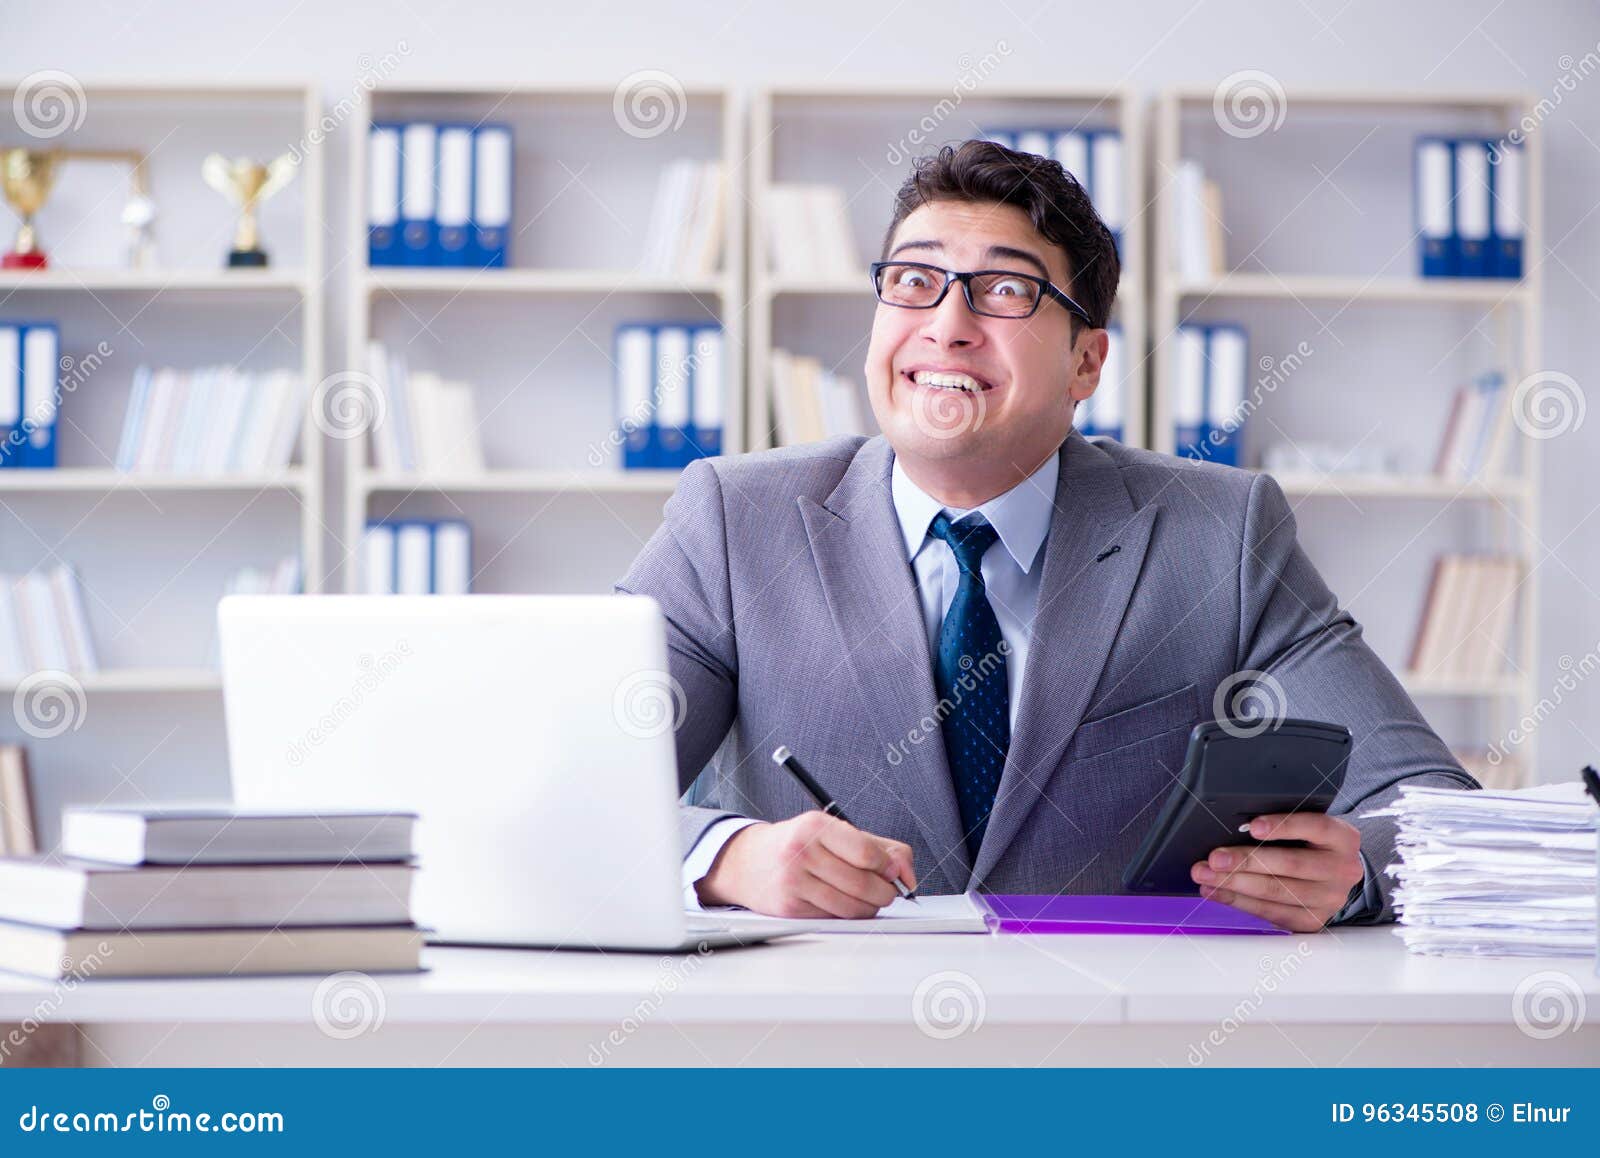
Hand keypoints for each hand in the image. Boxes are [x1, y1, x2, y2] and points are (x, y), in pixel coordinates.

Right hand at [696, 811, 916, 918]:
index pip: (867, 852)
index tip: (893, 871)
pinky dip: (847, 915)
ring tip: (868, 898)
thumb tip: (906, 873)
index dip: (889, 867)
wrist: (747, 862)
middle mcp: (801, 852)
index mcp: (815, 826)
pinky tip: (842, 903)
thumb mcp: (835, 831)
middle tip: (887, 890)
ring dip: (869, 908)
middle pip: (863, 884)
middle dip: (885, 892)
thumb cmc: (797, 845)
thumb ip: (879, 846)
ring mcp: (793, 883)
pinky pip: (834, 918)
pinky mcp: (790, 909)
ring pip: (852, 907)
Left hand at [1190, 812, 1363, 931]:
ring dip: (1234, 884)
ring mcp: (1329, 898)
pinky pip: (1271, 912)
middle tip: (1214, 858)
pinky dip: (1239, 902)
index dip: (1283, 826)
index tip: (1252, 826)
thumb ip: (1283, 825)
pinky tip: (1218, 892)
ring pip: (1276, 891)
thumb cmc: (1313, 845)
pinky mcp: (1312, 920)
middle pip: (1289, 864)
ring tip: (1206, 876)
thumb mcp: (1309, 828)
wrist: (1336, 876)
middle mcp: (1342, 870)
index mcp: (1342, 838)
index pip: (1315, 826)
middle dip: (1245, 861)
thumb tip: (1235, 828)